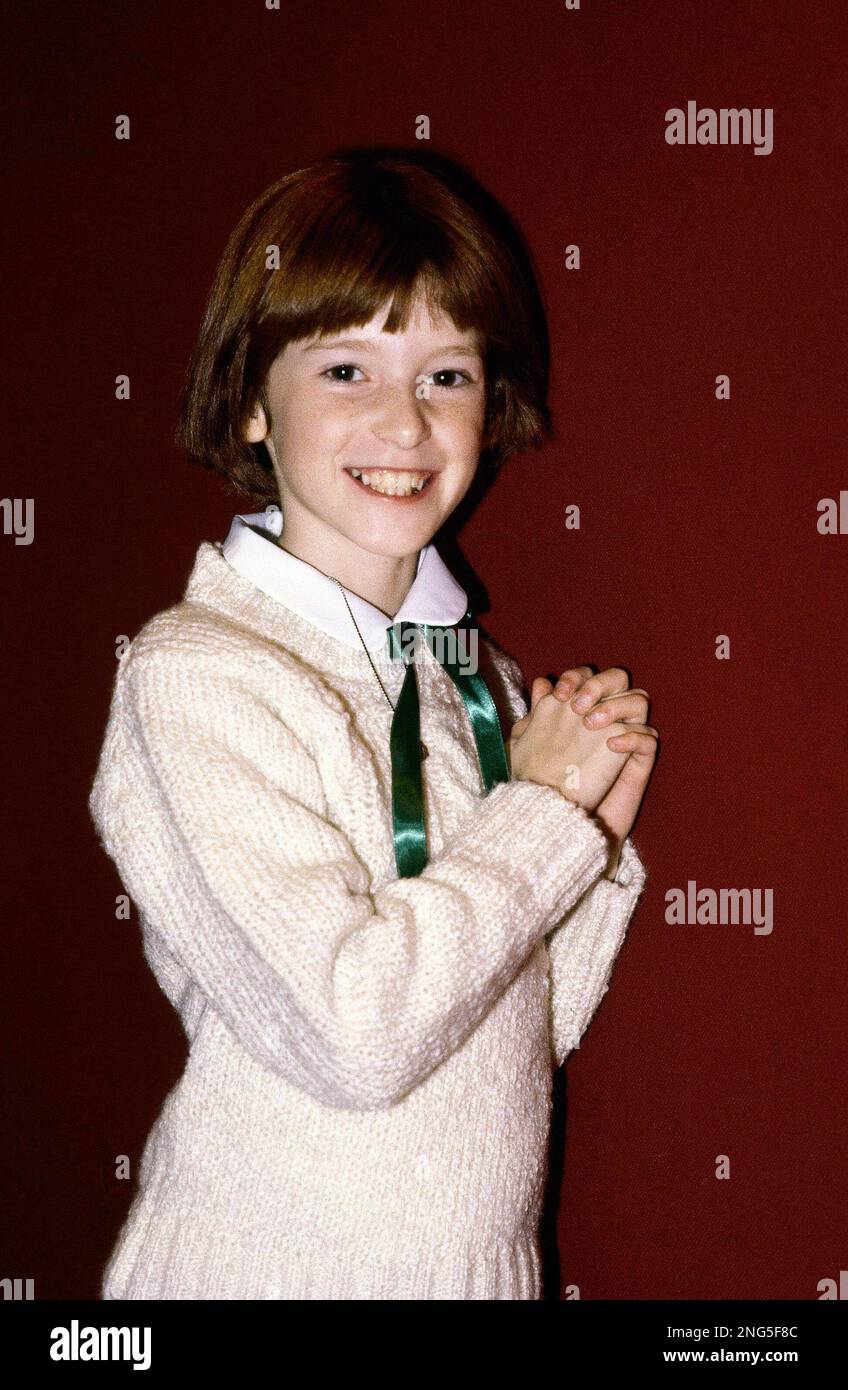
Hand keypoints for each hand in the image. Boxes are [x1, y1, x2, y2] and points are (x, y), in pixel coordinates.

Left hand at [512, 666, 658, 876]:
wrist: (557, 821)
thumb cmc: (543, 781)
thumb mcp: (531, 744)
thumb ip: (538, 714)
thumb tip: (541, 683)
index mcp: (584, 709)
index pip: (590, 676)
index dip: (577, 676)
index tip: (558, 693)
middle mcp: (607, 718)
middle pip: (619, 680)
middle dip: (600, 683)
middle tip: (578, 705)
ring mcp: (625, 738)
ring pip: (639, 701)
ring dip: (617, 705)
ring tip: (592, 723)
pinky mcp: (637, 763)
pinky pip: (649, 739)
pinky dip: (633, 737)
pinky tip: (611, 744)